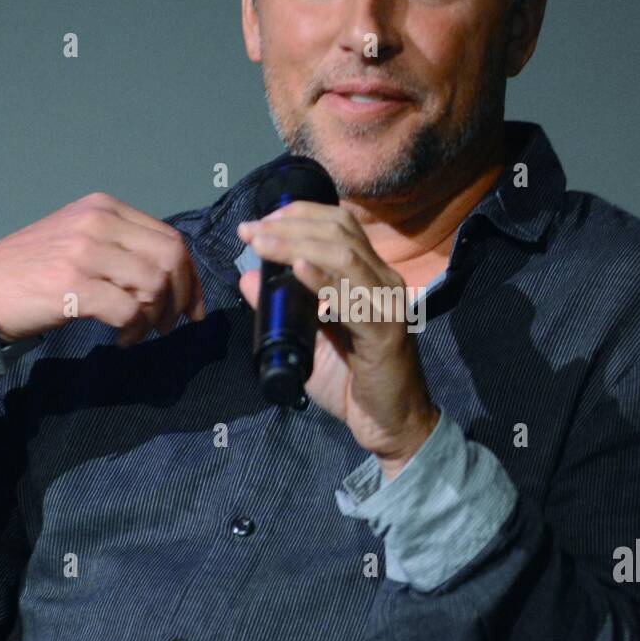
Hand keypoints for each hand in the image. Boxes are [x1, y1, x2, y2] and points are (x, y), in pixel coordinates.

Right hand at [0, 192, 205, 346]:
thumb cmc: (31, 271)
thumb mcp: (79, 240)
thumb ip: (122, 247)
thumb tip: (175, 275)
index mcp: (104, 207)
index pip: (170, 237)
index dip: (191, 276)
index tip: (194, 306)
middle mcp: (97, 221)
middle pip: (171, 257)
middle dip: (183, 296)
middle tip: (174, 324)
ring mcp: (85, 251)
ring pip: (155, 284)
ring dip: (157, 318)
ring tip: (141, 333)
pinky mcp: (73, 284)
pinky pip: (130, 311)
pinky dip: (134, 331)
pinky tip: (121, 340)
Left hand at [236, 201, 439, 475]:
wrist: (390, 426)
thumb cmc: (352, 384)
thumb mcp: (309, 339)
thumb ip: (283, 308)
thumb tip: (248, 277)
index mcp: (369, 277)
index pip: (338, 225)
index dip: (297, 215)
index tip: (257, 223)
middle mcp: (382, 282)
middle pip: (339, 231)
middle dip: (290, 225)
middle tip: (250, 231)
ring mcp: (386, 306)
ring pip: (345, 256)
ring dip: (298, 244)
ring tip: (262, 243)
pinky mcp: (385, 334)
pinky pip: (353, 299)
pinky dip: (323, 279)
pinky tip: (297, 268)